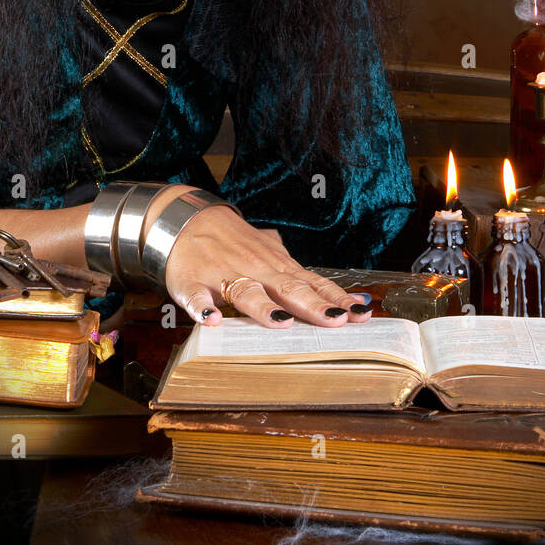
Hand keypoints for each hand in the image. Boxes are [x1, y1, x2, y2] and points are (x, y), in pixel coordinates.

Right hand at [164, 206, 372, 328]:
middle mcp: (255, 269)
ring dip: (264, 308)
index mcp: (275, 266)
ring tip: (281, 324)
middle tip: (335, 321)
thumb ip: (294, 270)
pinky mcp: (191, 283)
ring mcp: (223, 275)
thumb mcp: (267, 253)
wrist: (184, 221)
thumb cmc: (231, 243)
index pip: (312, 283)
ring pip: (246, 292)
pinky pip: (196, 297)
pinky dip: (203, 308)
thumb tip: (330, 286)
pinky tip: (211, 320)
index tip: (360, 313)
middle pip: (287, 289)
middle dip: (312, 305)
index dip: (336, 299)